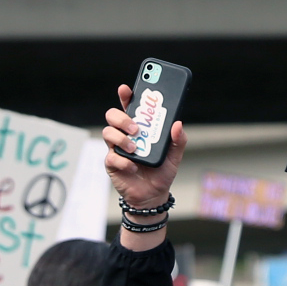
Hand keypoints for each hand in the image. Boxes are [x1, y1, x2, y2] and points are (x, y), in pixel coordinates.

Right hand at [102, 83, 186, 211]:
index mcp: (140, 127)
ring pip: (107, 132)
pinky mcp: (112, 163)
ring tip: (135, 148)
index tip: (126, 89)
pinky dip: (123, 161)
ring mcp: (117, 148)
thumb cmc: (161, 171)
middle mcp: (125, 134)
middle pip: (113, 115)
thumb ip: (179, 140)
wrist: (153, 195)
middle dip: (122, 118)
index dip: (126, 95)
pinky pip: (111, 156)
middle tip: (136, 127)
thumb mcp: (175, 155)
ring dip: (121, 138)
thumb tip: (178, 124)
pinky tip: (133, 166)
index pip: (130, 106)